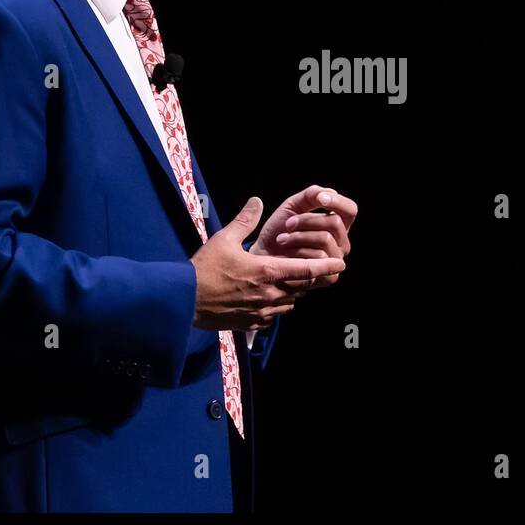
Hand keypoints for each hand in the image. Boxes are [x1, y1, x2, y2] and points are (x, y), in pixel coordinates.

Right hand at [190, 197, 345, 330]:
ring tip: (288, 281)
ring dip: (292, 291)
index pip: (306, 270)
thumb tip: (257, 201)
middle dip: (308, 278)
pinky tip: (268, 298)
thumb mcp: (224, 239)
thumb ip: (245, 220)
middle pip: (301, 287)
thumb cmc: (204, 268)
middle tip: (314, 268)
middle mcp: (270, 295)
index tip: (340, 263)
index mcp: (268, 272)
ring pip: (290, 302)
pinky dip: (277, 306)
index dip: (326, 266)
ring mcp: (262, 312)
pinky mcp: (251, 323)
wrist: (183, 300)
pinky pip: (274, 316)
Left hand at [250, 185, 356, 293]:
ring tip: (282, 239)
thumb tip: (326, 194)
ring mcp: (337, 260)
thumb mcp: (293, 206)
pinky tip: (287, 256)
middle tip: (288, 224)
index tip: (319, 199)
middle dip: (307, 220)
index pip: (350, 210)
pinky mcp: (330, 276)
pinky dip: (298, 252)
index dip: (337, 202)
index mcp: (337, 224)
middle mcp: (341, 242)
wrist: (265, 258)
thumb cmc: (279, 231)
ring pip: (326, 238)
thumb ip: (310, 195)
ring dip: (298, 236)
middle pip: (335, 222)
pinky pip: (319, 257)